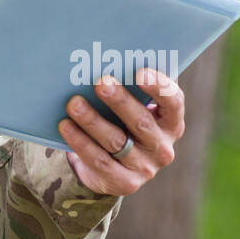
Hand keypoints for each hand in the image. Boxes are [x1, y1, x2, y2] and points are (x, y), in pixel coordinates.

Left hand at [56, 67, 184, 196]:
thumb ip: (130, 87)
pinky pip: (100, 161)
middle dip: (119, 101)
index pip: (173, 103)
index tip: (140, 71)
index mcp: (170, 122)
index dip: (159, 87)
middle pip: (141, 122)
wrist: (114, 167)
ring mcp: (145, 168)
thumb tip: (108, 55)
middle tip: (101, 82)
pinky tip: (65, 126)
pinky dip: (80, 142)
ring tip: (74, 103)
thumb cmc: (123, 122)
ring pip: (116, 142)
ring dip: (93, 121)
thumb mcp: (133, 107)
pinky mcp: (125, 183)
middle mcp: (162, 147)